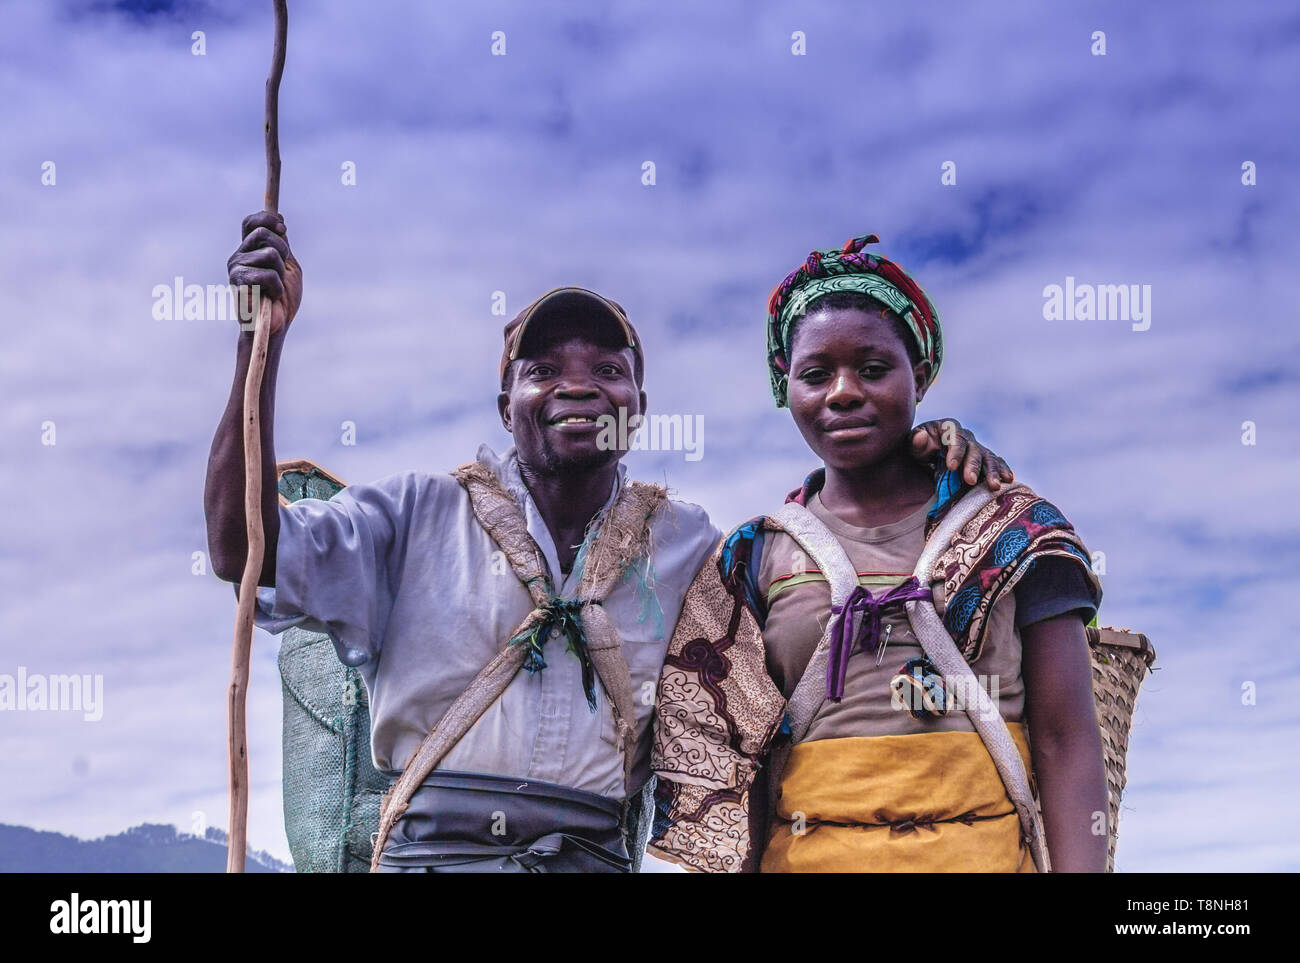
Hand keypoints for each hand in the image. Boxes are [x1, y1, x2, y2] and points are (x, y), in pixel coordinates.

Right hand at [227, 211, 301, 335]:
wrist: (277, 324)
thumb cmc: (283, 298)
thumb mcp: (288, 265)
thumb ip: (282, 243)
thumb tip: (278, 217)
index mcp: (250, 250)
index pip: (251, 222)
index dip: (267, 219)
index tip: (283, 227)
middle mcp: (239, 256)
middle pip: (263, 233)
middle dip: (282, 250)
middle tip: (281, 270)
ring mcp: (236, 268)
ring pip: (270, 254)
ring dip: (280, 273)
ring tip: (274, 288)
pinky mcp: (238, 282)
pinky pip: (268, 275)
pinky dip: (277, 287)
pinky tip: (270, 297)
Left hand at [911, 419, 1013, 491]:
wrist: (925, 454)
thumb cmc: (917, 447)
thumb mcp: (911, 444)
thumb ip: (915, 441)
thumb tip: (921, 436)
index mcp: (948, 427)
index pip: (954, 436)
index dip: (955, 451)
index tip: (951, 467)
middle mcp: (965, 436)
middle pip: (973, 449)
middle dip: (972, 465)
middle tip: (971, 480)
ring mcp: (976, 447)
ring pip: (987, 457)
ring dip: (992, 471)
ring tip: (995, 485)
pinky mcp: (982, 459)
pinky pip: (995, 463)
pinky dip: (1002, 470)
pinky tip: (1009, 480)